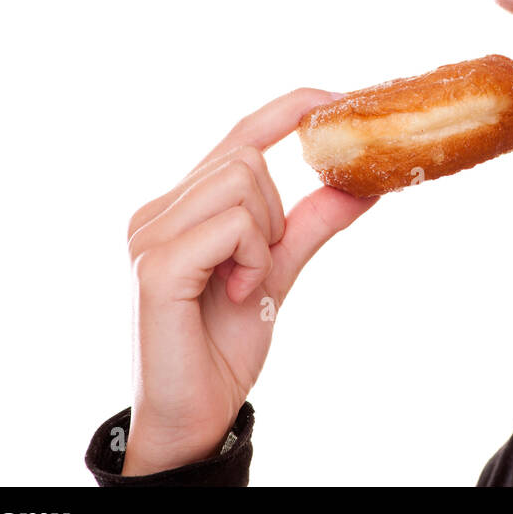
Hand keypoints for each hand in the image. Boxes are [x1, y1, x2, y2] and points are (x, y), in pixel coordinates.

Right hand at [120, 88, 376, 474]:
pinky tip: (238, 294)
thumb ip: (312, 223)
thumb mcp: (279, 270)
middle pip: (248, 157)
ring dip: (266, 238)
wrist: (194, 416)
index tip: (337, 97)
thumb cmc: (223, 345)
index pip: (238, 133)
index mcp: (182, 206)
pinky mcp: (156, 264)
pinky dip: (253, 258)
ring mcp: (149, 234)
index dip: (289, 108)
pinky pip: (233, 226)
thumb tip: (363, 182)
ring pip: (243, 183)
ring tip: (245, 285)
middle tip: (260, 268)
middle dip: (276, 211)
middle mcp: (157, 210)